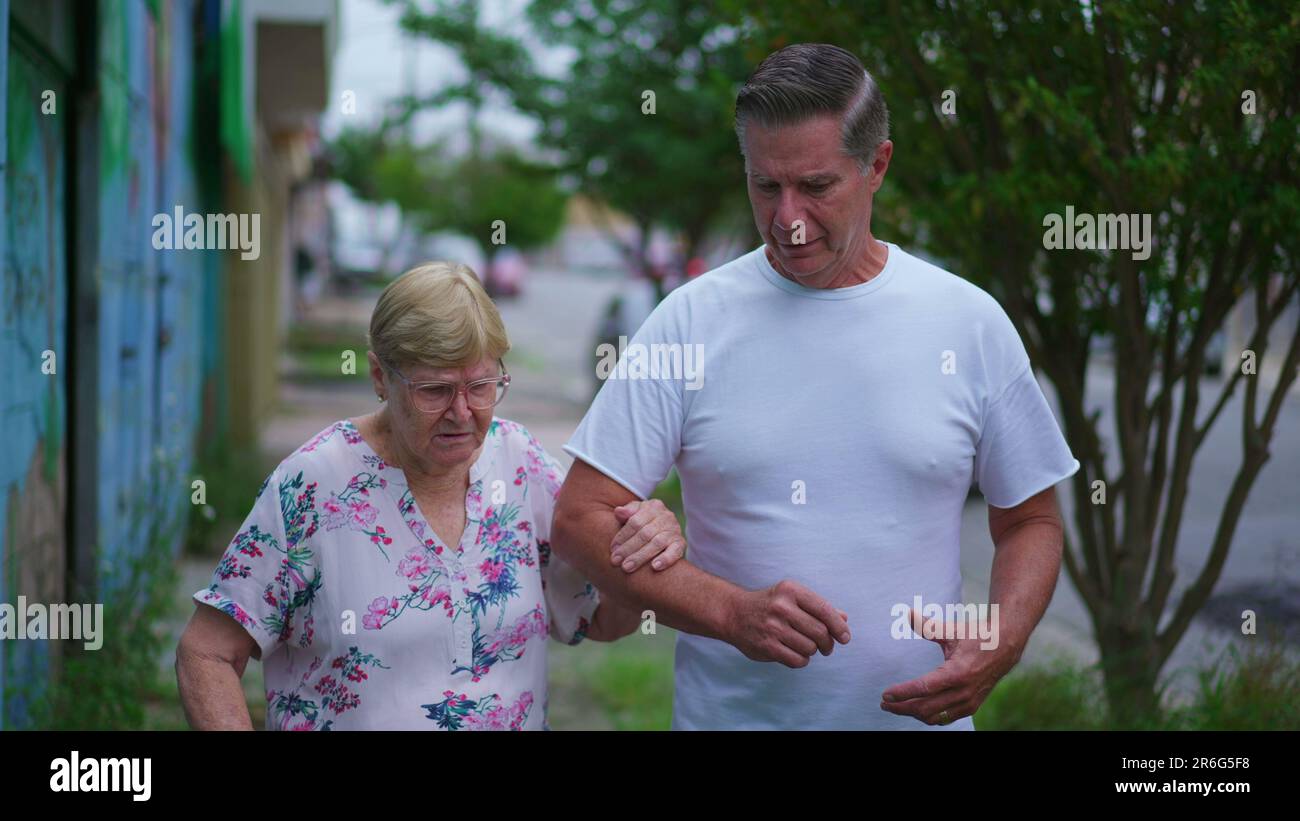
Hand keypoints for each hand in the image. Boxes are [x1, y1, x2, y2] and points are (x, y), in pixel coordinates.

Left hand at [610, 498, 686, 572]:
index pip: (635, 522)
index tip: (612, 549)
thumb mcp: (635, 513)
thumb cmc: (643, 521)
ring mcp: (675, 529)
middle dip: (628, 548)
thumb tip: (618, 512)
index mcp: (653, 506)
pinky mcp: (681, 543)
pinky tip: (654, 567)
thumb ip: (626, 512)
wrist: (662, 528)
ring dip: (641, 556)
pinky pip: (675, 551)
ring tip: (627, 567)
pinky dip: (666, 559)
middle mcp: (666, 516)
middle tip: (616, 561)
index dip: (622, 536)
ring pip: (657, 543)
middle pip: (645, 534)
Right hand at [723, 580, 849, 667]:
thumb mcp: (792, 597)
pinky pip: (797, 660)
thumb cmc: (770, 605)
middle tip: (826, 647)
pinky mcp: (767, 646)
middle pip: (820, 632)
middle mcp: (782, 607)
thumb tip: (844, 619)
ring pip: (810, 648)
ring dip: (812, 651)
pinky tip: (796, 653)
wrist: (734, 613)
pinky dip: (802, 660)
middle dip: (828, 643)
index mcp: (791, 591)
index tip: (845, 638)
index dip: (839, 627)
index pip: (825, 610)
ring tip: (805, 646)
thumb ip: (818, 607)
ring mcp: (773, 627)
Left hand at [879, 607, 1017, 724]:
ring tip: (897, 706)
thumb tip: (908, 613)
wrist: (1006, 646)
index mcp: (958, 672)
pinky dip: (930, 716)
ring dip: (914, 714)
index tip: (886, 694)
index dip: (903, 692)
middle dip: (902, 707)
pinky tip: (918, 710)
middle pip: (926, 707)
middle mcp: (964, 691)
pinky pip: (947, 718)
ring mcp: (969, 701)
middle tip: (885, 703)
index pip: (924, 688)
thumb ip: (928, 626)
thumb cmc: (977, 636)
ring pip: (935, 717)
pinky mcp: (972, 705)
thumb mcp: (953, 630)